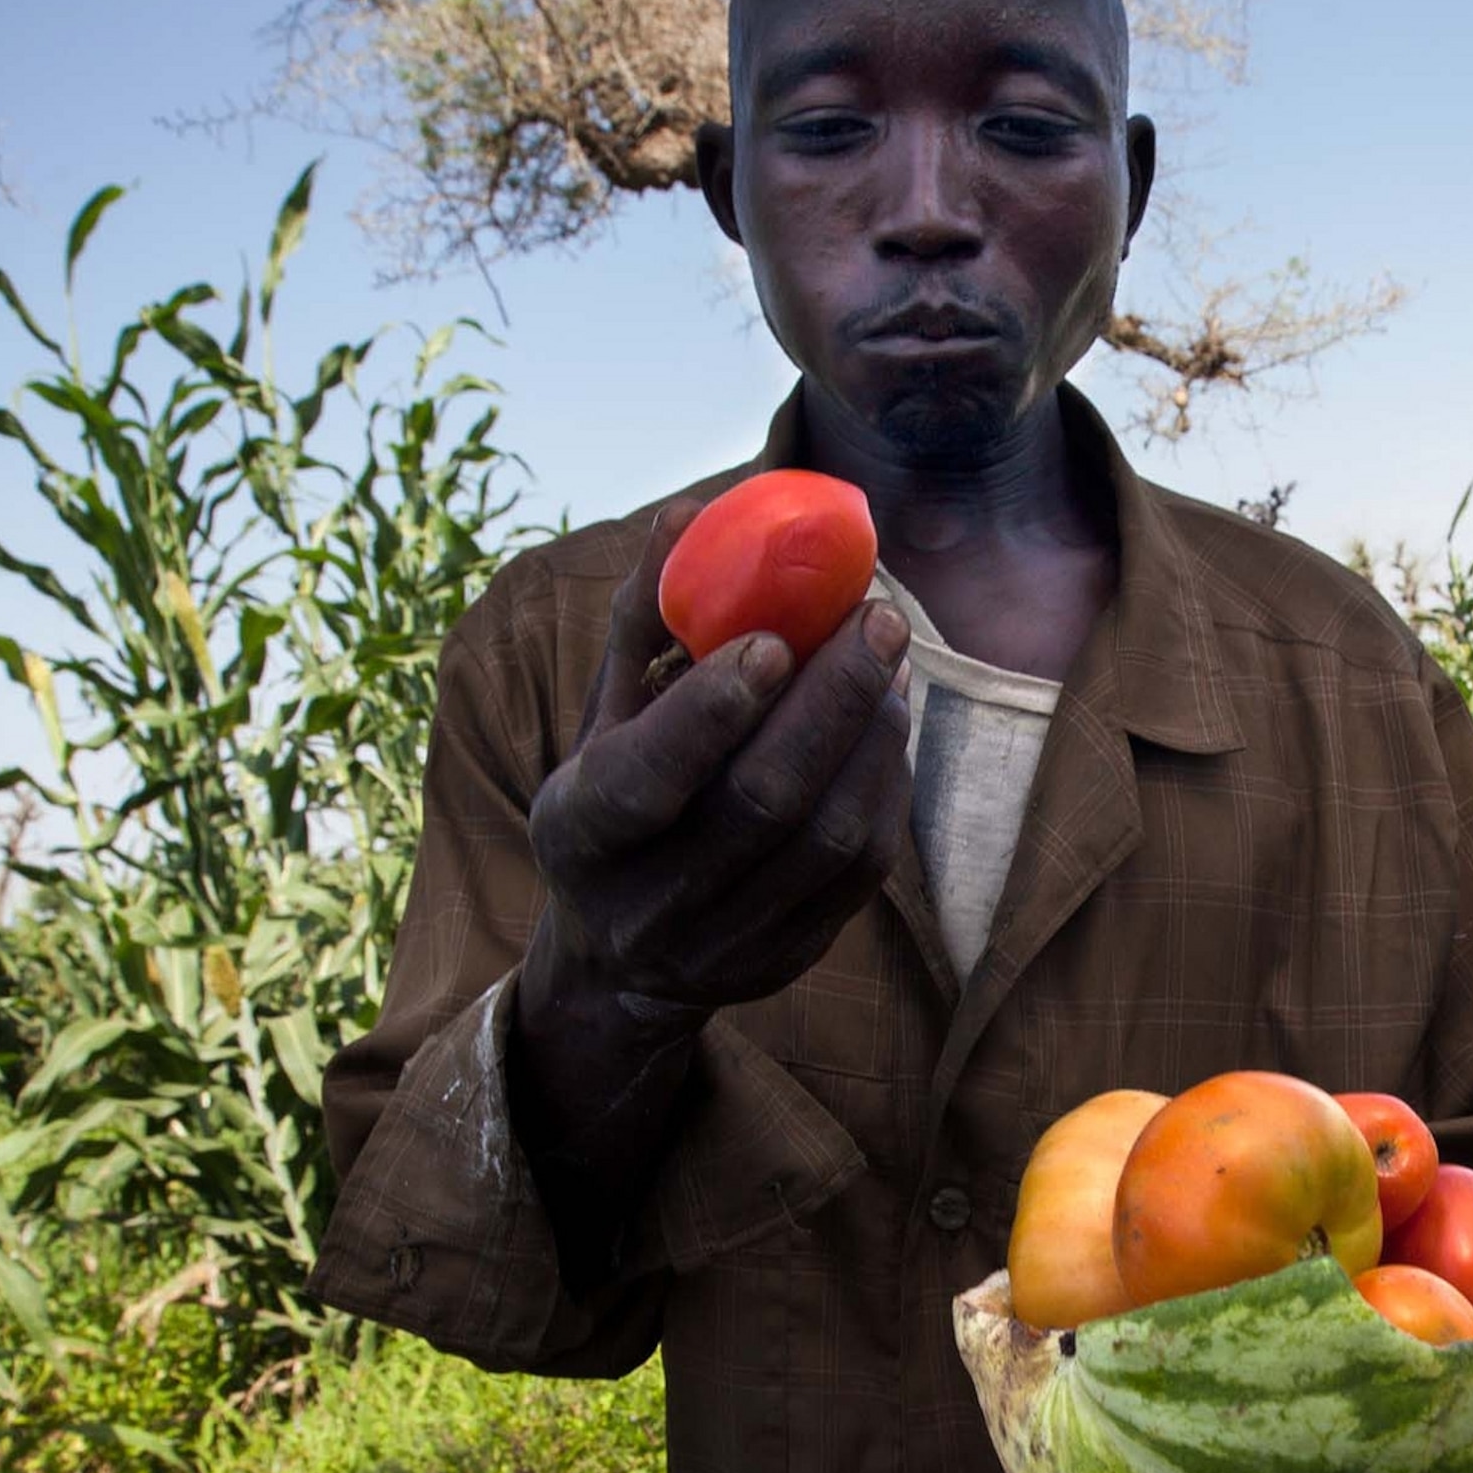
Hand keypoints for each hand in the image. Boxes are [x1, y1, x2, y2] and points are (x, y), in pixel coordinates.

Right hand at [523, 501, 914, 1026]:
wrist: (620, 959)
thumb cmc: (616, 799)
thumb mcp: (603, 717)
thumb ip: (646, 621)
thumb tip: (692, 512)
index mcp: (581, 832)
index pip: (648, 777)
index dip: (713, 709)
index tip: (775, 636)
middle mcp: (648, 901)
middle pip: (762, 802)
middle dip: (831, 701)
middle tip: (878, 616)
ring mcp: (724, 944)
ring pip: (826, 838)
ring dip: (872, 736)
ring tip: (890, 658)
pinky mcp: (788, 959)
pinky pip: (861, 870)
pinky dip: (886, 784)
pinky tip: (889, 721)